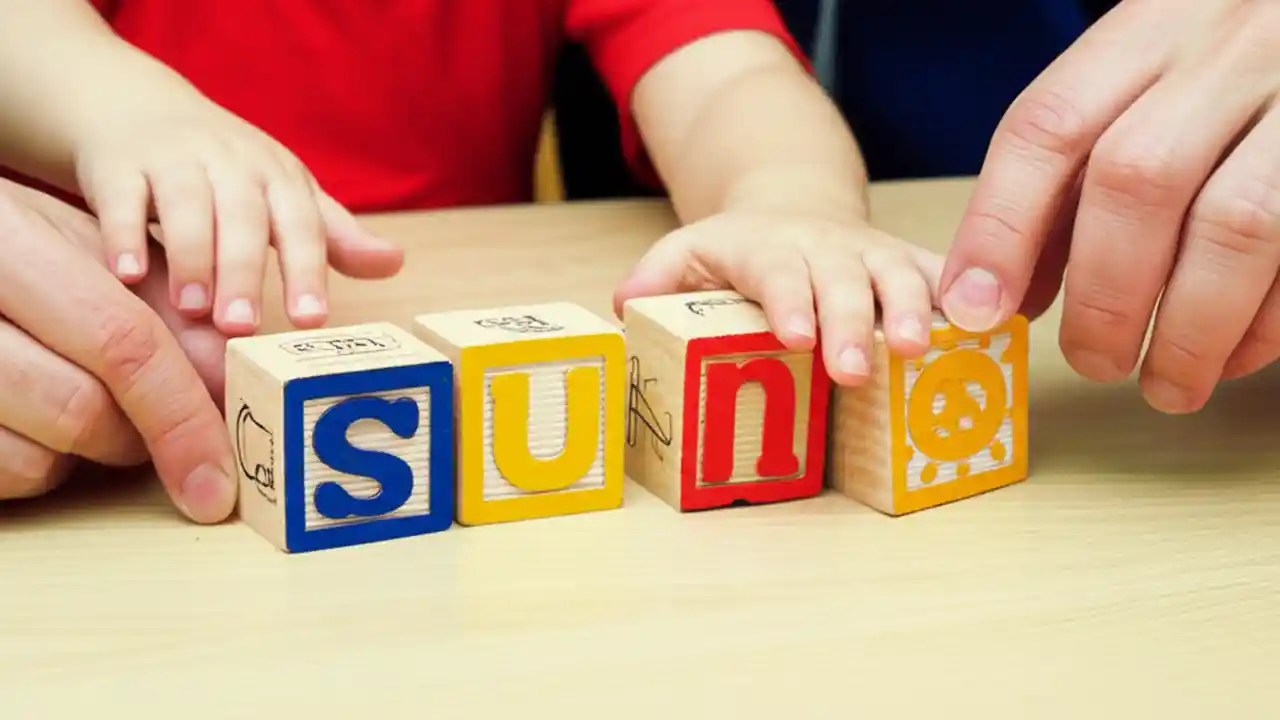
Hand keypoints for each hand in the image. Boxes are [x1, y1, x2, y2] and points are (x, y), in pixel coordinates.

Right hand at [0, 178, 233, 520]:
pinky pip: (4, 475)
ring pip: (38, 458)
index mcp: (11, 245)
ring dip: (88, 450)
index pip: (122, 344)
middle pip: (82, 410)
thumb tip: (234, 386)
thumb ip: (169, 310)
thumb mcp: (95, 251)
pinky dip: (38, 462)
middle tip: (160, 419)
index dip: (184, 413)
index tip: (222, 475)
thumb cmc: (25, 247)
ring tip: (85, 395)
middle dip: (143, 433)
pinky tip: (36, 416)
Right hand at [74, 100, 403, 336]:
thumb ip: (333, 237)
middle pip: (244, 218)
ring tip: (192, 310)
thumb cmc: (229, 171)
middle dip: (245, 272)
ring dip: (192, 256)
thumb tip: (395, 264)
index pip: (301, 225)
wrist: (141, 108)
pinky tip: (128, 275)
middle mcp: (231, 164)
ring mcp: (174, 159)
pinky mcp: (119, 163)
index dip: (307, 271)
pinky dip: (122, 234)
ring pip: (186, 205)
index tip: (311, 320)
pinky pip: (121, 197)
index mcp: (279, 178)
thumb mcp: (285, 196)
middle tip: (242, 327)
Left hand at [613, 210, 943, 385]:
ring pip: (902, 275)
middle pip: (843, 281)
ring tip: (919, 352)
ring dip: (914, 312)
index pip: (776, 272)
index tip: (795, 337)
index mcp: (769, 248)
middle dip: (850, 323)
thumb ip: (657, 277)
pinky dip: (970, 299)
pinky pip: (945, 275)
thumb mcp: (688, 252)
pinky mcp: (911, 261)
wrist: (797, 207)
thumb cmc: (739, 250)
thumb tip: (623, 305)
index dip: (788, 301)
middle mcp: (826, 248)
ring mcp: (874, 253)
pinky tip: (992, 327)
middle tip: (853, 368)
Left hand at [941, 0, 1279, 412]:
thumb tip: (1002, 295)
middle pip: (1136, 181)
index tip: (976, 311)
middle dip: (1102, 296)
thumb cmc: (1225, 74)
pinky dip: (1264, 323)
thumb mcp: (1142, 90)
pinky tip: (1232, 356)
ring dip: (1188, 330)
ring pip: (1234, 226)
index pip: (1049, 126)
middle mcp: (1228, 51)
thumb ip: (1072, 178)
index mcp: (1149, 28)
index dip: (1000, 228)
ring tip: (1165, 387)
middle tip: (1093, 362)